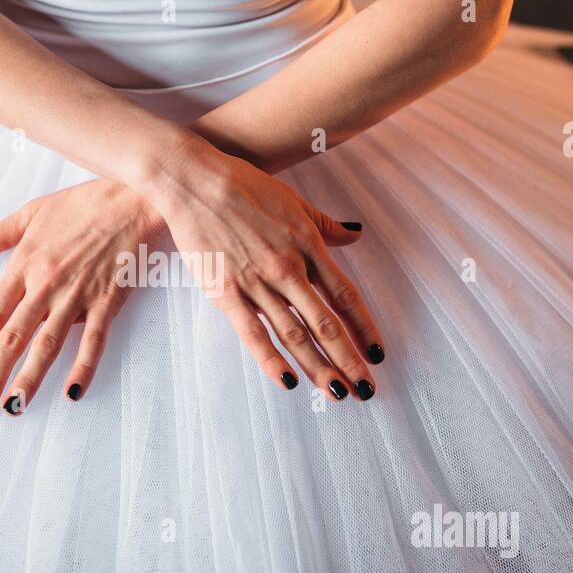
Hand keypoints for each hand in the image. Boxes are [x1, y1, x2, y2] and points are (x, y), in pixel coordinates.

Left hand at [0, 179, 163, 415]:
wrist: (133, 196)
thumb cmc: (83, 203)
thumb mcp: (31, 212)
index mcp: (25, 265)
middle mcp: (46, 285)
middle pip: (13, 338)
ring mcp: (78, 296)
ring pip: (48, 345)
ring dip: (30, 379)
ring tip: (15, 408)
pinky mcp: (107, 302)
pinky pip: (93, 341)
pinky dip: (83, 367)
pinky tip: (72, 392)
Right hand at [143, 137, 384, 400]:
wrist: (195, 179)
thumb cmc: (245, 186)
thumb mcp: (294, 202)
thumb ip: (325, 225)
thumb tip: (356, 234)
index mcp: (308, 246)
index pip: (345, 296)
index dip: (364, 328)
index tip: (377, 354)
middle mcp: (288, 268)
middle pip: (326, 323)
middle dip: (349, 360)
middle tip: (366, 389)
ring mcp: (257, 282)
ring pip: (295, 333)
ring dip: (319, 366)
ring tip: (336, 393)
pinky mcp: (226, 291)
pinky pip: (252, 332)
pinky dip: (271, 359)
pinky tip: (288, 382)